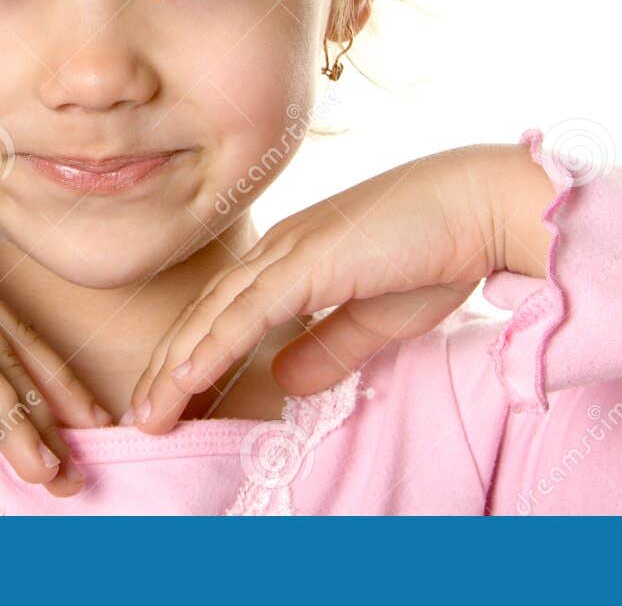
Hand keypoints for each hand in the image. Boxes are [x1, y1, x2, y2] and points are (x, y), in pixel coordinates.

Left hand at [124, 142, 554, 433]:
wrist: (480, 203)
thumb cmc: (439, 251)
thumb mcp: (375, 317)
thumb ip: (328, 347)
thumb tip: (284, 381)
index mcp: (293, 258)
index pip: (225, 311)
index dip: (191, 355)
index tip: (167, 400)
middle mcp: (281, 250)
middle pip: (206, 314)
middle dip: (168, 369)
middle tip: (141, 417)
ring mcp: (292, 251)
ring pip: (216, 314)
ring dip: (177, 366)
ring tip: (148, 413)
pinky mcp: (311, 260)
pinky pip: (250, 310)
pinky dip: (214, 344)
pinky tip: (186, 378)